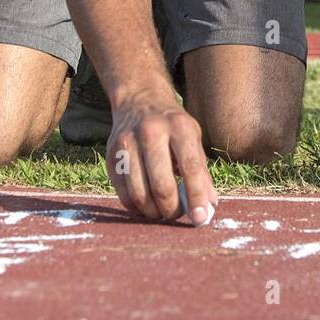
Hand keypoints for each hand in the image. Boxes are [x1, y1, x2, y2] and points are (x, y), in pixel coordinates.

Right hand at [105, 87, 217, 224]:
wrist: (139, 99)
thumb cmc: (173, 125)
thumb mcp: (193, 138)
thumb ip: (201, 171)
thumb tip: (208, 208)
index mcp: (179, 127)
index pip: (190, 168)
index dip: (196, 197)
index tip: (200, 219)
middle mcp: (151, 132)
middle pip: (161, 185)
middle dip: (172, 210)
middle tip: (177, 214)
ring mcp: (127, 143)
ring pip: (139, 194)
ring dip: (153, 212)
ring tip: (162, 212)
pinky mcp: (111, 155)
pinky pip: (122, 193)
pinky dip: (136, 207)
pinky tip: (146, 205)